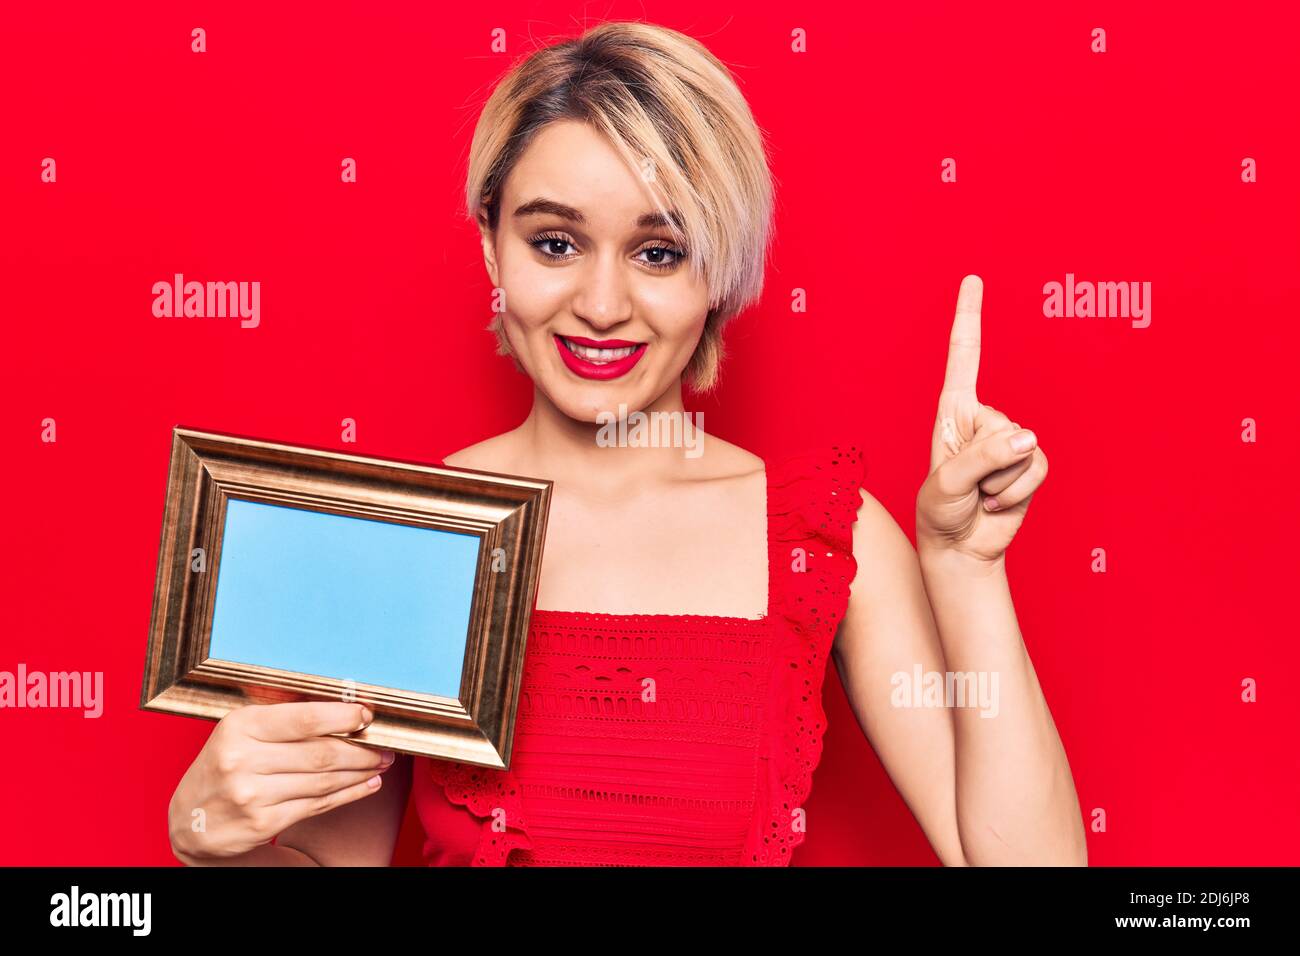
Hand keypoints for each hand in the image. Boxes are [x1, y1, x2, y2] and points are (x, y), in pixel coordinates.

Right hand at [167, 702, 394, 862]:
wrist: (191, 819)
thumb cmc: (226, 763)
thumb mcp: (243, 731)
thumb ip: (287, 718)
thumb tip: (348, 707)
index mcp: (240, 727)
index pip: (304, 719)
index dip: (343, 717)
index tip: (367, 716)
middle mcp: (242, 760)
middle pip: (320, 753)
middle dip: (361, 750)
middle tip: (384, 747)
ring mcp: (251, 794)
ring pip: (323, 781)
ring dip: (360, 772)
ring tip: (380, 764)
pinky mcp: (261, 823)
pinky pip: (317, 805)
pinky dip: (347, 795)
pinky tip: (365, 786)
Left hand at [916, 275, 1048, 563]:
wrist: (959, 547)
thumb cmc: (940, 511)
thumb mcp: (948, 483)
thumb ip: (984, 457)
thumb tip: (1028, 440)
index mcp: (953, 412)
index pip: (963, 357)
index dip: (968, 318)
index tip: (972, 280)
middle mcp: (983, 421)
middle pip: (1001, 425)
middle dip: (984, 461)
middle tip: (966, 485)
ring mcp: (1008, 443)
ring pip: (1021, 449)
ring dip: (999, 480)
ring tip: (979, 494)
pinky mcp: (1029, 465)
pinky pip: (1036, 467)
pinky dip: (1016, 490)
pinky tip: (996, 501)